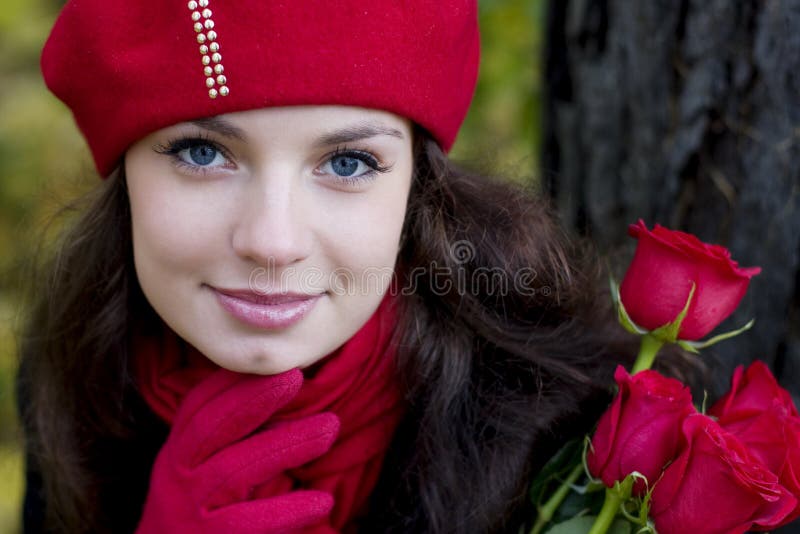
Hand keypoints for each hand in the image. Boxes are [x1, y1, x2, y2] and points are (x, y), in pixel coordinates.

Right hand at [136, 368, 339, 533]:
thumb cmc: (196, 515)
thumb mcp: (199, 472)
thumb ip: (230, 440)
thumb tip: (282, 398)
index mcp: (178, 453)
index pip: (199, 406)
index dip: (233, 381)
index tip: (273, 363)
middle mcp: (176, 475)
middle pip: (212, 426)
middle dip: (254, 397)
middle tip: (297, 378)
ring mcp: (189, 509)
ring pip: (236, 470)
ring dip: (286, 445)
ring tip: (330, 428)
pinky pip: (248, 523)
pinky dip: (287, 511)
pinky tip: (321, 501)